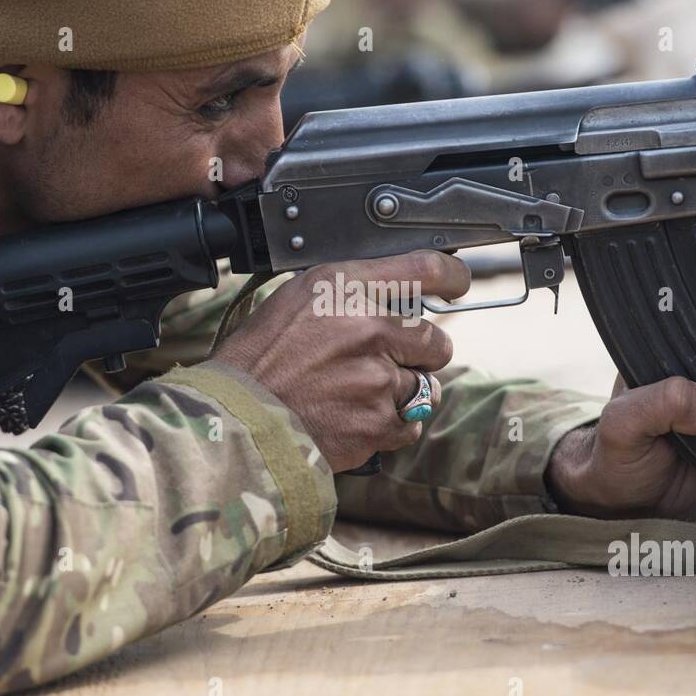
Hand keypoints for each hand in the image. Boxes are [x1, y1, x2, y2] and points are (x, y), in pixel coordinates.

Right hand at [213, 250, 469, 471]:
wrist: (237, 419)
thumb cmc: (260, 360)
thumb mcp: (297, 299)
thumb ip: (350, 291)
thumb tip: (394, 293)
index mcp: (345, 288)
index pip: (424, 269)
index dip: (451, 276)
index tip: (458, 283)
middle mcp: (367, 327)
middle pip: (436, 340)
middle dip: (419, 355)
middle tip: (383, 363)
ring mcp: (376, 378)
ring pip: (426, 388)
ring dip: (404, 394)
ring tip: (361, 396)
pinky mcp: (378, 422)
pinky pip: (410, 425)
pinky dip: (389, 427)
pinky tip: (355, 419)